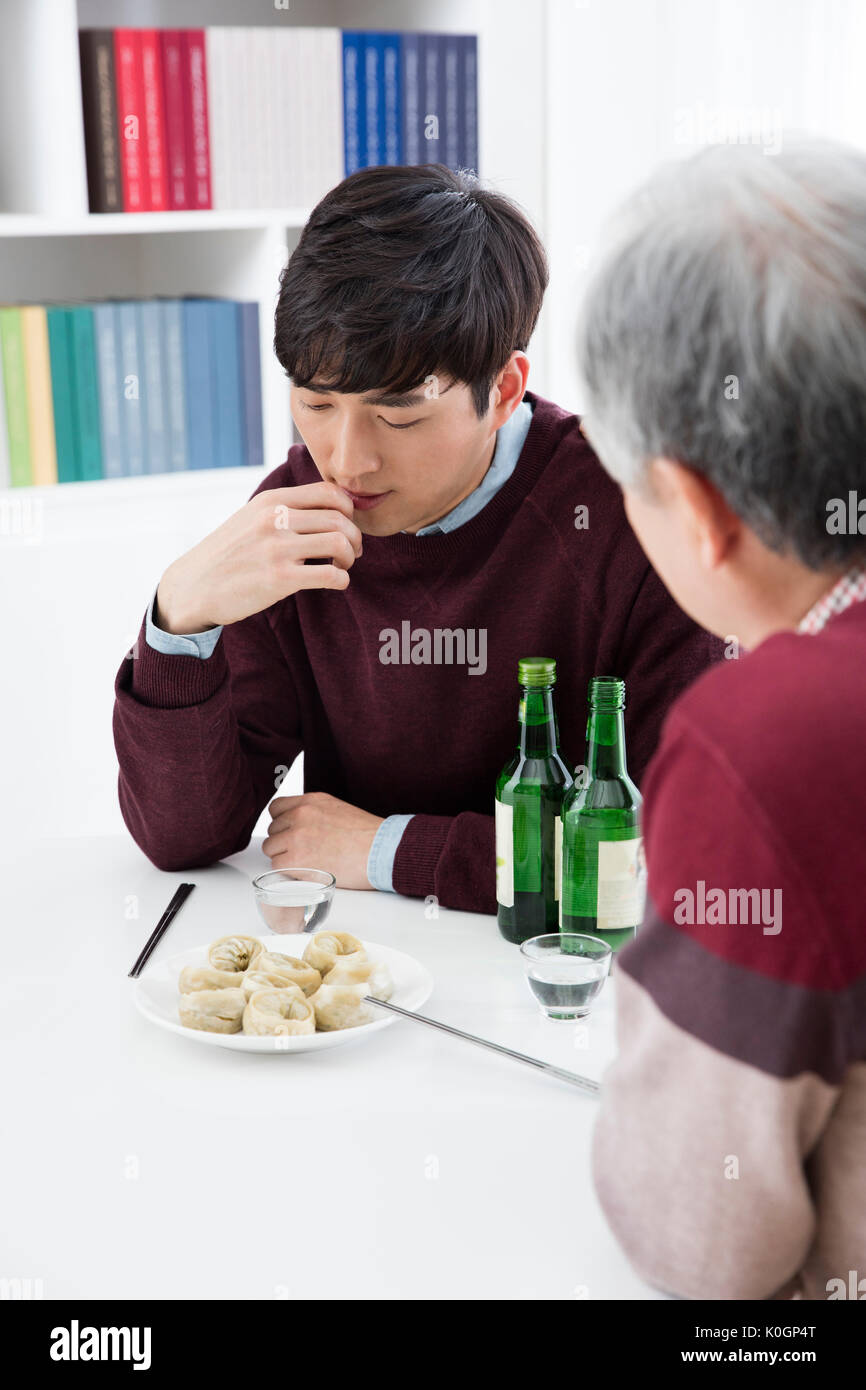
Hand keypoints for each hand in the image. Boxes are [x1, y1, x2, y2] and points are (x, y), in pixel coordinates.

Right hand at [155, 482, 362, 633]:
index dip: (349, 509)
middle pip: (339, 518)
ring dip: (350, 557)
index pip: (329, 492)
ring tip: (342, 565)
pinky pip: (331, 575)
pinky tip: (336, 582)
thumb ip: (285, 509)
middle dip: (355, 536)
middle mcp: (275, 519)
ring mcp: (277, 548)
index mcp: (271, 500)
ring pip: (339, 543)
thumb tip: (329, 507)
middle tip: (352, 551)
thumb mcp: (251, 517)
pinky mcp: (280, 579)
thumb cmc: (228, 555)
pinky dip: (342, 580)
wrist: (194, 586)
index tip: (347, 524)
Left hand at [262, 792, 383, 889]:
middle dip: (284, 842)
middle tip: (303, 851)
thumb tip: (298, 824)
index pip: (275, 809)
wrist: (380, 850)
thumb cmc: (366, 835)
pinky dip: (289, 871)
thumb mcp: (336, 809)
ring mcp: (296, 837)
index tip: (288, 832)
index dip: (281, 823)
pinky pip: (277, 866)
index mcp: (310, 801)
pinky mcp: (296, 859)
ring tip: (306, 861)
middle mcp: (300, 815)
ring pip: (271, 848)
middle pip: (273, 830)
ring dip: (284, 856)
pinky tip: (306, 870)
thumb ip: (313, 812)